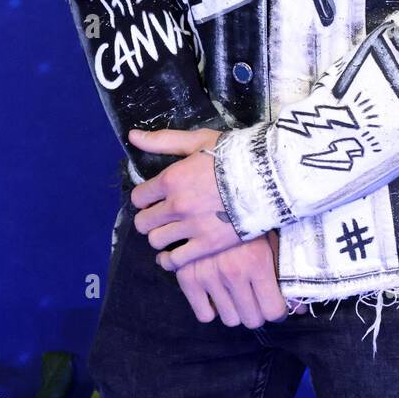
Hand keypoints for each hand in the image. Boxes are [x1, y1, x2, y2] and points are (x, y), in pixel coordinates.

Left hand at [128, 126, 241, 269]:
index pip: (138, 197)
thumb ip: (163, 140)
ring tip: (171, 232)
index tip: (154, 197)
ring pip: (156, 241)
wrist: (267, 177)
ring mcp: (191, 228)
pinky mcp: (206, 245)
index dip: (144, 197)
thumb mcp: (198, 140)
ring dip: (160, 237)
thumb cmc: (232, 155)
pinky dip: (169, 260)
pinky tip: (173, 254)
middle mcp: (176, 205)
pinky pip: (175, 261)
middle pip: (142, 223)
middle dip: (149, 218)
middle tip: (161, 216)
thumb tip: (131, 136)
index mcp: (171, 179)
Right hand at [175, 230, 309, 326]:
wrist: (213, 197)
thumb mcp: (272, 239)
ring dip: (236, 310)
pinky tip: (219, 292)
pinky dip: (211, 308)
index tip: (276, 304)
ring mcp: (208, 275)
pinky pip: (204, 315)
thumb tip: (301, 307)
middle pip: (252, 319)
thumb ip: (285, 273)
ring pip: (230, 319)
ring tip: (238, 292)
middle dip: (258, 311)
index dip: (278, 310)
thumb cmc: (249, 218)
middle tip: (257, 298)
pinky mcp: (188, 276)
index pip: (273, 311)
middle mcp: (233, 271)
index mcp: (257, 261)